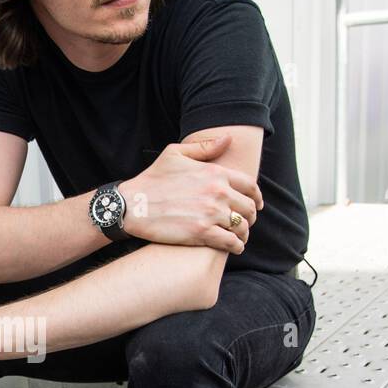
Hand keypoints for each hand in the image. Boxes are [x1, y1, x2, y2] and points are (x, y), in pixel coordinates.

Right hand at [121, 134, 263, 251]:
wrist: (131, 205)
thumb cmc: (152, 178)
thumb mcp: (175, 153)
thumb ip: (204, 147)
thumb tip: (228, 139)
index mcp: (215, 173)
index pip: (250, 186)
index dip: (256, 197)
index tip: (256, 205)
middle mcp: (217, 193)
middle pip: (248, 208)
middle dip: (250, 217)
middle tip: (245, 223)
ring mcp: (211, 214)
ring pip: (241, 226)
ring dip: (243, 233)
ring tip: (239, 237)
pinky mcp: (202, 233)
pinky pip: (230, 242)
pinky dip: (236, 246)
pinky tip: (233, 247)